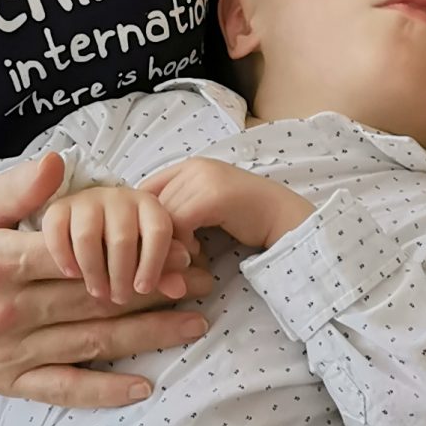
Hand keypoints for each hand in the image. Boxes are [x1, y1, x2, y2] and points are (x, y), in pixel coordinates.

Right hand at [0, 153, 212, 408]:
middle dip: (156, 292)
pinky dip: (103, 392)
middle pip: (96, 301)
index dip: (135, 254)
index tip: (178, 248)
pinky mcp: (6, 381)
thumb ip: (18, 188)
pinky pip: (62, 389)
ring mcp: (8, 352)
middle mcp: (6, 311)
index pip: (80, 257)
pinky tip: (143, 387)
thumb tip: (61, 161)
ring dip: (147, 336)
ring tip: (194, 323)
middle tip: (203, 282)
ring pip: (90, 344)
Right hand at [39, 183, 192, 304]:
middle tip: (120, 297)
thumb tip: (179, 289)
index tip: (143, 289)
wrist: (88, 216)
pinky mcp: (59, 207)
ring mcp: (87, 199)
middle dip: (121, 274)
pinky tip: (72, 273)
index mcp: (149, 205)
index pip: (158, 231)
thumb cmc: (128, 240)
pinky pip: (57, 232)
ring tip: (98, 291)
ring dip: (94, 270)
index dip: (154, 263)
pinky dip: (63, 255)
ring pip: (88, 238)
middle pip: (122, 238)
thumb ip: (165, 269)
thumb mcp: (150, 251)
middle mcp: (119, 196)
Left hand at [144, 156, 312, 253]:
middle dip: (153, 237)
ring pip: (162, 217)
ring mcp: (203, 178)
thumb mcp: (206, 207)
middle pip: (150, 205)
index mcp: (189, 165)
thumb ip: (180, 208)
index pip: (146, 190)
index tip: (154, 244)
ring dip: (169, 244)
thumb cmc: (245, 217)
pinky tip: (199, 252)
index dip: (144, 219)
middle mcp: (193, 166)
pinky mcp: (211, 196)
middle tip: (164, 260)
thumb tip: (141, 229)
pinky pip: (177, 224)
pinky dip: (183, 243)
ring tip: (187, 256)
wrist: (283, 218)